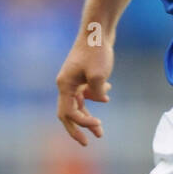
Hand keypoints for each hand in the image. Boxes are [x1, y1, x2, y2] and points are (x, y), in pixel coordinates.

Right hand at [55, 31, 113, 145]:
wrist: (97, 29)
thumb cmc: (97, 50)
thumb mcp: (99, 75)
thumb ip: (98, 93)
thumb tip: (101, 102)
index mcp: (65, 85)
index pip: (69, 113)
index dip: (82, 123)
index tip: (98, 126)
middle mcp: (66, 84)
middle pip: (68, 113)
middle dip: (77, 129)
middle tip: (87, 144)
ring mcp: (73, 80)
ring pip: (78, 105)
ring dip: (88, 117)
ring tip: (100, 131)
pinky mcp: (82, 75)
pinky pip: (85, 93)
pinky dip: (95, 98)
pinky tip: (107, 94)